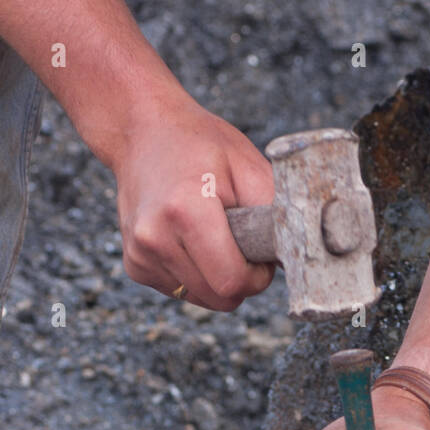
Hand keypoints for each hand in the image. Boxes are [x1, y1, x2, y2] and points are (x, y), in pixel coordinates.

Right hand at [111, 94, 274, 310]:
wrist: (141, 131)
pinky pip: (182, 290)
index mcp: (186, 211)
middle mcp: (155, 238)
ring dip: (217, 278)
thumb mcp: (248, 166)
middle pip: (219, 298)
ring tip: (212, 235)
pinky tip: (190, 240)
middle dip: (240, 280)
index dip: (257, 277)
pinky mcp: (135, 265)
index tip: (260, 254)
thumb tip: (294, 257)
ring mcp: (141, 254)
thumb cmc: (199, 145)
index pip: (232, 282)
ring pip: (202, 299)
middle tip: (241, 244)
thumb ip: (275, 214)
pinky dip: (196, 274)